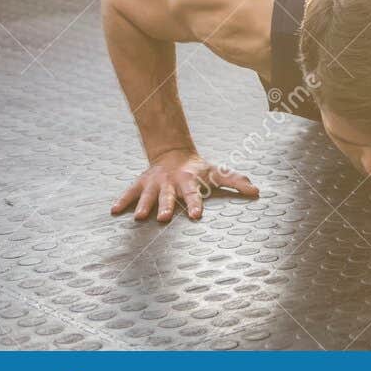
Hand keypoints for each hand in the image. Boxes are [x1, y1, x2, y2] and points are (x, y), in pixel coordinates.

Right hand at [110, 150, 259, 222]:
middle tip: (164, 218)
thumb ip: (236, 182)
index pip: (194, 194)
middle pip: (169, 196)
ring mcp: (155, 183)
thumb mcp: (218, 173)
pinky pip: (129, 192)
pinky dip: (122, 200)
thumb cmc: (200, 169)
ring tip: (138, 217)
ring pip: (148, 195)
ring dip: (143, 205)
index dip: (195, 204)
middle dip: (166, 206)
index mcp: (190, 181)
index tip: (195, 216)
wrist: (174, 153)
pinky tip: (113, 211)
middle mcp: (171, 182)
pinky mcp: (141, 183)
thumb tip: (257, 191)